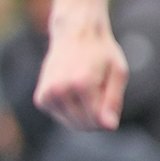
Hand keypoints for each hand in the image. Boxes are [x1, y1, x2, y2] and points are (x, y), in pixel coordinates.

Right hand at [34, 11, 127, 129]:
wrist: (74, 33)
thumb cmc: (100, 52)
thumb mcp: (118, 73)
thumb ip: (113, 101)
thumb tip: (109, 127)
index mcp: (81, 84)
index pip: (97, 121)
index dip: (109, 118)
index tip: (111, 102)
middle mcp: (60, 90)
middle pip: (83, 125)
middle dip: (96, 119)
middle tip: (101, 97)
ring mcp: (47, 95)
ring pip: (72, 123)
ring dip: (84, 114)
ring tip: (87, 92)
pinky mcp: (41, 99)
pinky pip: (61, 117)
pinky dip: (70, 111)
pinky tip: (73, 93)